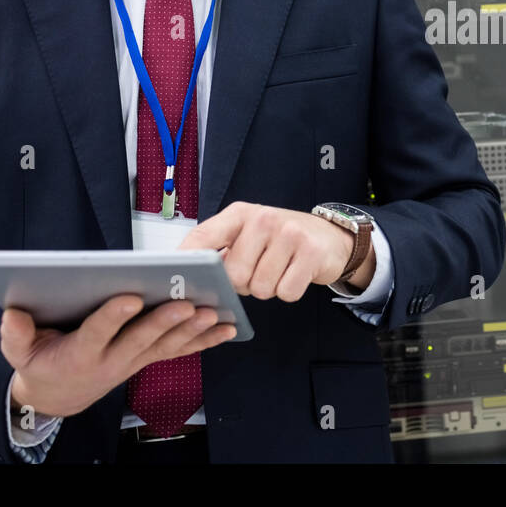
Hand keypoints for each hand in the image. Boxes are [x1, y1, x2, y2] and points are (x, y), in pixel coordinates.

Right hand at [2, 294, 234, 418]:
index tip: (129, 296)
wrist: (58, 395)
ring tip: (215, 314)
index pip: (98, 332)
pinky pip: (180, 351)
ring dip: (193, 330)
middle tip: (187, 303)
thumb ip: (16, 333)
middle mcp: (112, 359)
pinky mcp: (148, 359)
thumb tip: (13, 312)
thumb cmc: (43, 364)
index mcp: (80, 352)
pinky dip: (205, 341)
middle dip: (165, 321)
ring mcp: (133, 361)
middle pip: (141, 339)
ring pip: (167, 345)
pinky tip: (227, 329)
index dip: (113, 315)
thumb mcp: (18, 352)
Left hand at [178, 202, 372, 301]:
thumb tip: (191, 277)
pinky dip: (289, 291)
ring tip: (278, 270)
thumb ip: (220, 250)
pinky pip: (286, 292)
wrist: (330, 237)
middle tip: (258, 271)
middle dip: (244, 284)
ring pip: (261, 288)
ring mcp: (289, 234)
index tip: (175, 277)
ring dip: (268, 289)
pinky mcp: (311, 253)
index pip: (203, 237)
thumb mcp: (249, 234)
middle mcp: (263, 218)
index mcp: (240, 214)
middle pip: (234, 275)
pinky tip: (294, 274)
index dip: (187, 260)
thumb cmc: (281, 240)